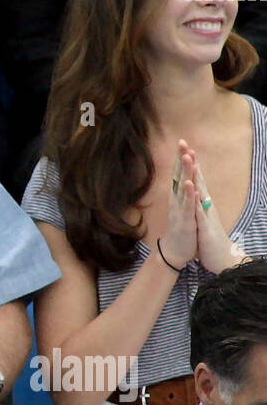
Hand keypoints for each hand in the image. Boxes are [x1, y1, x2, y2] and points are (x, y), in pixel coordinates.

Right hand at [160, 139, 199, 268]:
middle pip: (179, 176)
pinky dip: (189, 195)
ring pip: (183, 188)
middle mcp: (176, 201)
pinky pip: (187, 206)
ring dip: (185, 173)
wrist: (174, 252)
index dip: (181, 159)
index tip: (183, 144)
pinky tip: (191, 185)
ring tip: (188, 158)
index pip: (179, 174)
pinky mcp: (185, 220)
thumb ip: (183, 194)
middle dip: (181, 160)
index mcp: (177, 197)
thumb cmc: (180, 229)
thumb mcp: (182, 209)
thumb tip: (186, 178)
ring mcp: (180, 210)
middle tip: (182, 144)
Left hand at [192, 157, 246, 272]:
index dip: (189, 166)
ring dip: (195, 176)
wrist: (221, 258)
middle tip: (186, 145)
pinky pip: (200, 212)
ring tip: (191, 159)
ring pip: (200, 192)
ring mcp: (206, 214)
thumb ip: (200, 206)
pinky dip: (197, 200)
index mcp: (202, 204)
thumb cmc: (209, 239)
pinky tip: (194, 189)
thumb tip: (198, 194)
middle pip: (198, 180)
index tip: (183, 149)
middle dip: (192, 163)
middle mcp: (206, 206)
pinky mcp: (205, 226)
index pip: (195, 181)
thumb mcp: (202, 219)